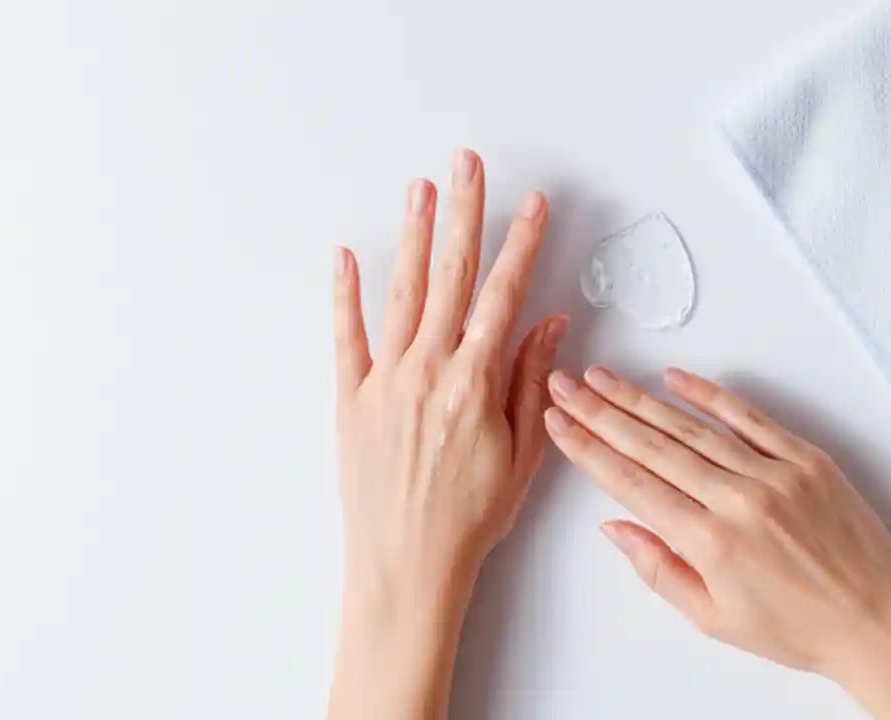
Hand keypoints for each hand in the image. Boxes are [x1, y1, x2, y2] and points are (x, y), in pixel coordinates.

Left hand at [328, 149, 564, 719]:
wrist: (407, 565)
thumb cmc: (468, 519)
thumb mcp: (523, 457)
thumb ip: (531, 384)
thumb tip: (546, 325)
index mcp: (474, 383)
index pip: (503, 296)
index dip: (520, 245)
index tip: (531, 205)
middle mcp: (428, 370)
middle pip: (451, 277)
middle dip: (463, 215)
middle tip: (467, 166)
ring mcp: (384, 381)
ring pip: (403, 293)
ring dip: (415, 237)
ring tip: (420, 188)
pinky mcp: (350, 399)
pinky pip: (346, 337)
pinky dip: (344, 295)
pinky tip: (347, 257)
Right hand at [545, 366, 890, 719]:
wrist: (877, 622)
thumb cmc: (798, 629)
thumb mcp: (713, 618)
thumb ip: (658, 568)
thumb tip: (615, 527)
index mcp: (710, 542)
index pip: (632, 483)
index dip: (589, 450)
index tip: (559, 425)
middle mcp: (737, 500)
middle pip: (652, 446)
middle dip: (600, 413)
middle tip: (565, 386)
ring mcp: (773, 474)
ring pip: (691, 427)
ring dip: (640, 400)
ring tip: (603, 377)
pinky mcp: (806, 460)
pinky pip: (750, 418)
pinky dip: (710, 396)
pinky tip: (676, 378)